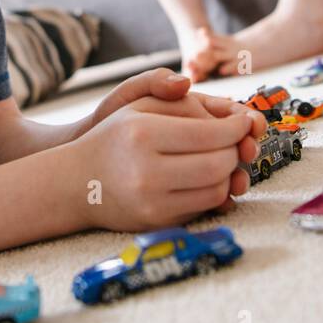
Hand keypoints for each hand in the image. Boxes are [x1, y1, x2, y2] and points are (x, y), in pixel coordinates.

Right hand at [67, 80, 266, 231]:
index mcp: (143, 134)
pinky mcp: (157, 222)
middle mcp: (147, 171)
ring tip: (221, 158)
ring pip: (216, 189)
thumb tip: (230, 111)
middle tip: (235, 141)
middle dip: (236, 150)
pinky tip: (207, 177)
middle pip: (219, 163)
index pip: (211, 133)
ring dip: (228, 173)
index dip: (237, 127)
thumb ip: (181, 99)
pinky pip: (203, 208)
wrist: (78, 182)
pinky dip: (214, 192)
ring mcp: (152, 202)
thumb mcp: (136, 104)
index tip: (244, 121)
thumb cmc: (113, 137)